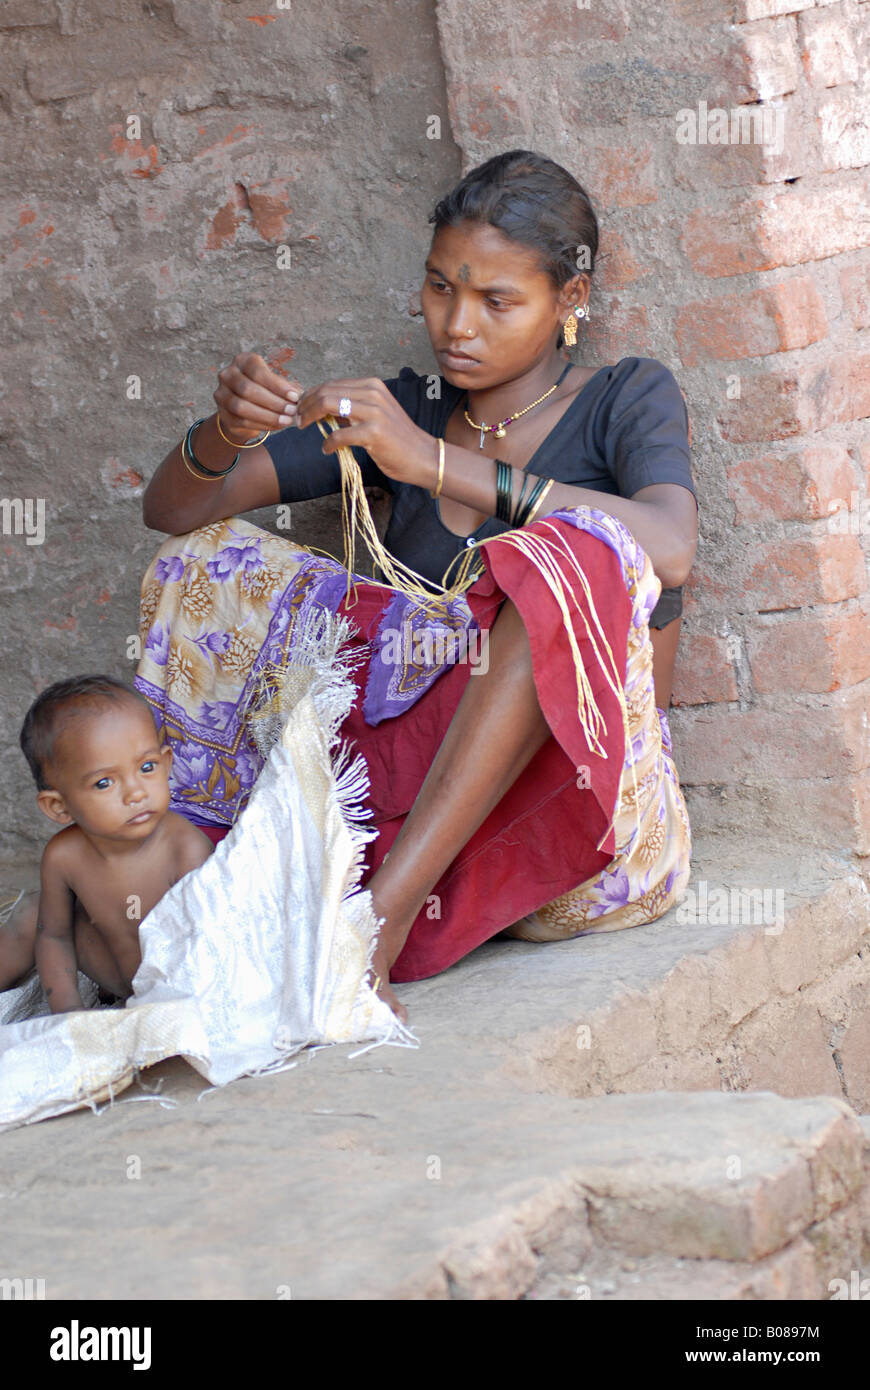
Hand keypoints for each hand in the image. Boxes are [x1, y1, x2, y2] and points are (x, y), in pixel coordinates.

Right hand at [213, 352, 303, 444]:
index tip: (294, 397)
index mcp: (242, 361)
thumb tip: (300, 396)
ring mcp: (221, 394)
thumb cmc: (265, 389)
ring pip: (242, 407)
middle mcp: (227, 375)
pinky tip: (277, 426)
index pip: (257, 372)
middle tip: (292, 411)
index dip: (277, 385)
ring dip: (267, 416)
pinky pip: (241, 421)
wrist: (246, 407)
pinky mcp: (223, 414)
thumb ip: (286, 387)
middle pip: (247, 389)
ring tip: (286, 420)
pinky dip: (262, 425)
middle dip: (273, 402)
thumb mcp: (275, 383)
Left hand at [295, 377, 437, 487]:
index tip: (301, 409)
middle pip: (326, 391)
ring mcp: (374, 411)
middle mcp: (373, 393)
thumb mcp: (374, 414)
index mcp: (372, 385)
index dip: (311, 395)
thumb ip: (350, 407)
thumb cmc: (397, 439)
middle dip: (305, 405)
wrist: (423, 456)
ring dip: (310, 418)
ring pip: (328, 405)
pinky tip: (327, 449)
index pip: (332, 384)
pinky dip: (328, 443)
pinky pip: (339, 435)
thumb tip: (321, 408)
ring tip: (304, 428)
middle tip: (297, 420)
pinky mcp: (374, 432)